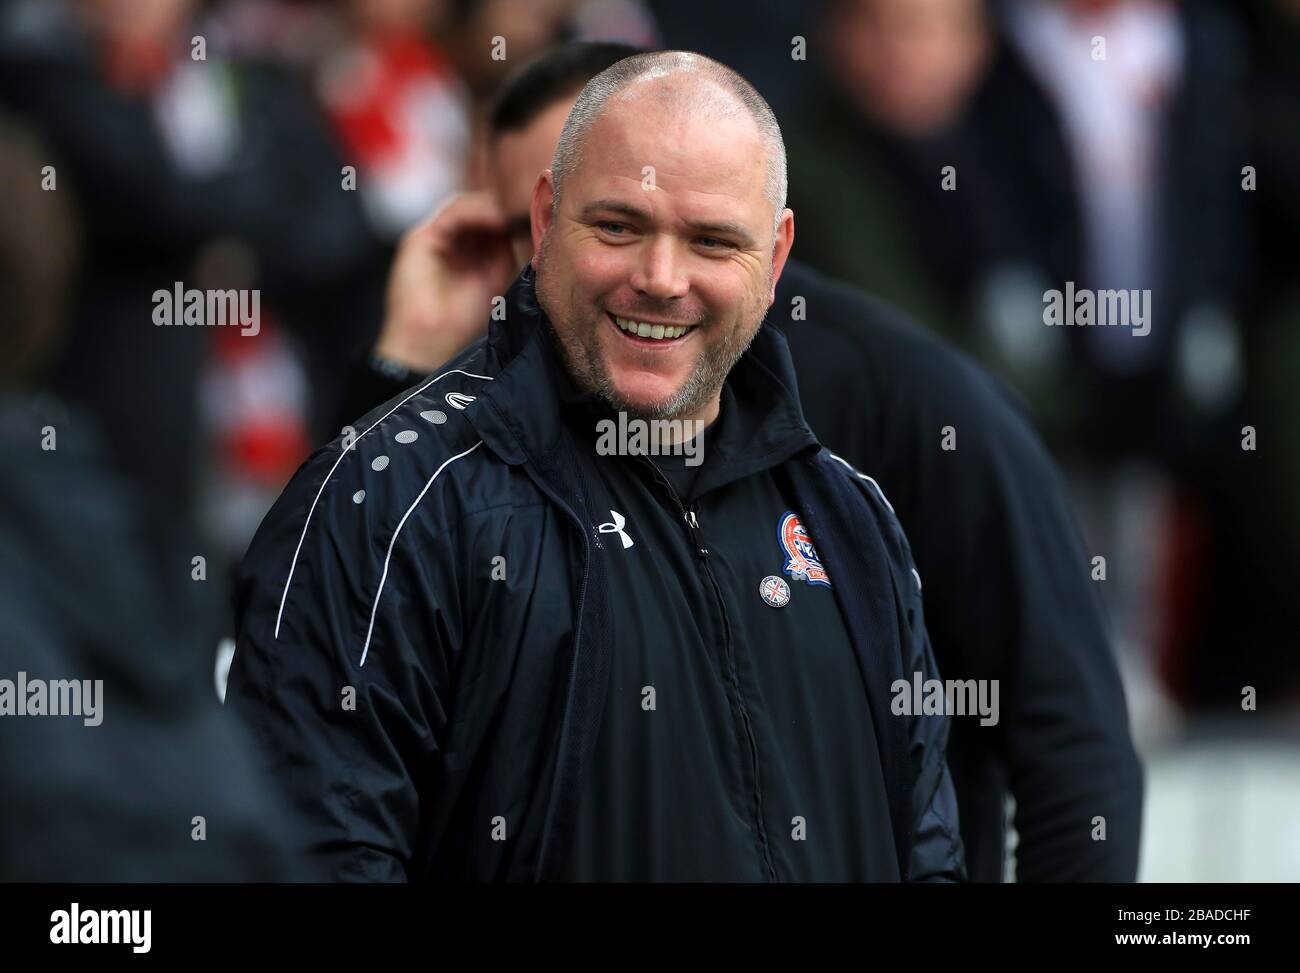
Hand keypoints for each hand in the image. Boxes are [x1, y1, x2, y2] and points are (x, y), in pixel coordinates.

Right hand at [375, 191, 519, 372]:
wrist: (429, 340)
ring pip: (465, 205)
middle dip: (503, 206)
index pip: (488, 220)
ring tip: (514, 212)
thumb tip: (518, 225)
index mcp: (465, 250)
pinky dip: (475, 212)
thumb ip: (504, 251)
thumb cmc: (459, 319)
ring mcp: (434, 236)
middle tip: (528, 207)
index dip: (511, 215)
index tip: (536, 215)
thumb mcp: (494, 279)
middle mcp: (449, 240)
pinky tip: (497, 218)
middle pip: (477, 208)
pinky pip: (451, 214)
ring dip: (492, 206)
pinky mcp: (420, 238)